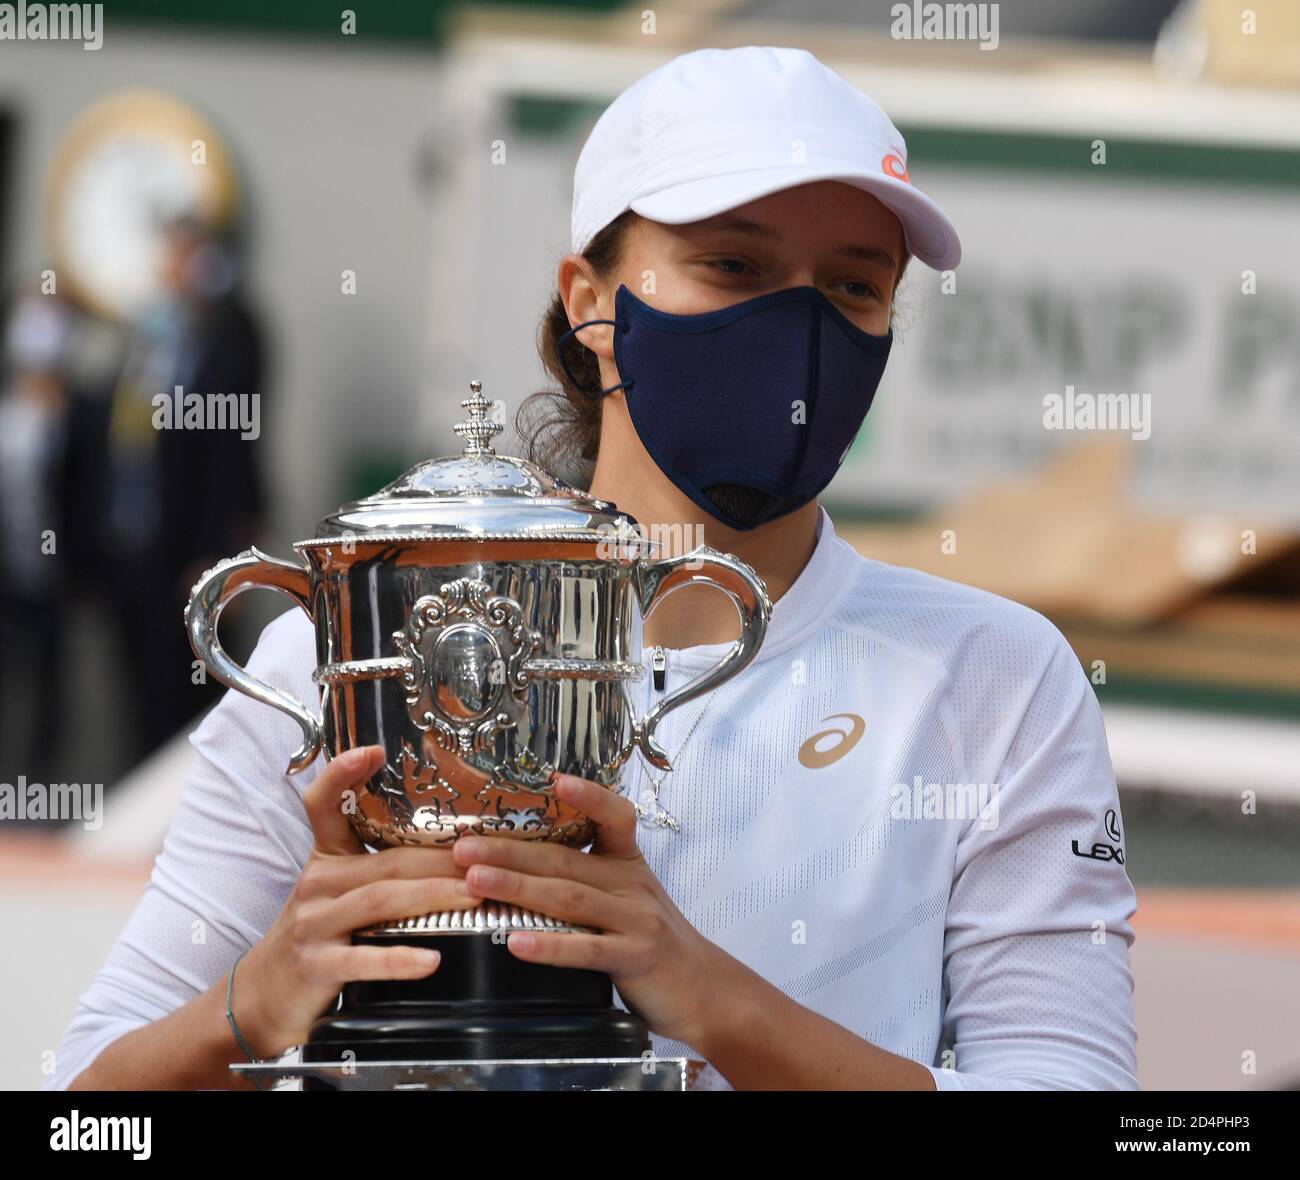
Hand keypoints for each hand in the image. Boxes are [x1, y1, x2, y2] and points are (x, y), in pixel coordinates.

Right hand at [233, 745, 480, 1055]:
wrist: (266, 996)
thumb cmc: (319, 934)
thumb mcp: (339, 889)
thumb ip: (379, 864)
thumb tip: (452, 845)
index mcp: (326, 858)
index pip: (323, 805)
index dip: (343, 774)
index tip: (375, 751)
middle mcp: (317, 883)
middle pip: (386, 861)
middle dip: (441, 860)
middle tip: (486, 858)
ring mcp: (314, 924)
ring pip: (380, 899)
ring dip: (433, 896)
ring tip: (474, 895)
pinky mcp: (318, 965)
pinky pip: (363, 958)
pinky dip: (399, 959)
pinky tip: (431, 959)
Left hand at [453, 773, 729, 1048]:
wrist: (705, 990)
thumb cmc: (655, 943)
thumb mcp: (629, 898)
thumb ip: (588, 880)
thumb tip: (523, 866)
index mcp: (628, 865)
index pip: (614, 816)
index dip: (588, 795)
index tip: (555, 778)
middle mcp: (632, 886)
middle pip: (566, 860)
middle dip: (510, 852)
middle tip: (463, 847)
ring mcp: (636, 921)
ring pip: (569, 898)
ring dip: (517, 888)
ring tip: (475, 881)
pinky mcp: (635, 958)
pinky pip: (586, 950)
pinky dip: (549, 945)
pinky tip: (515, 941)